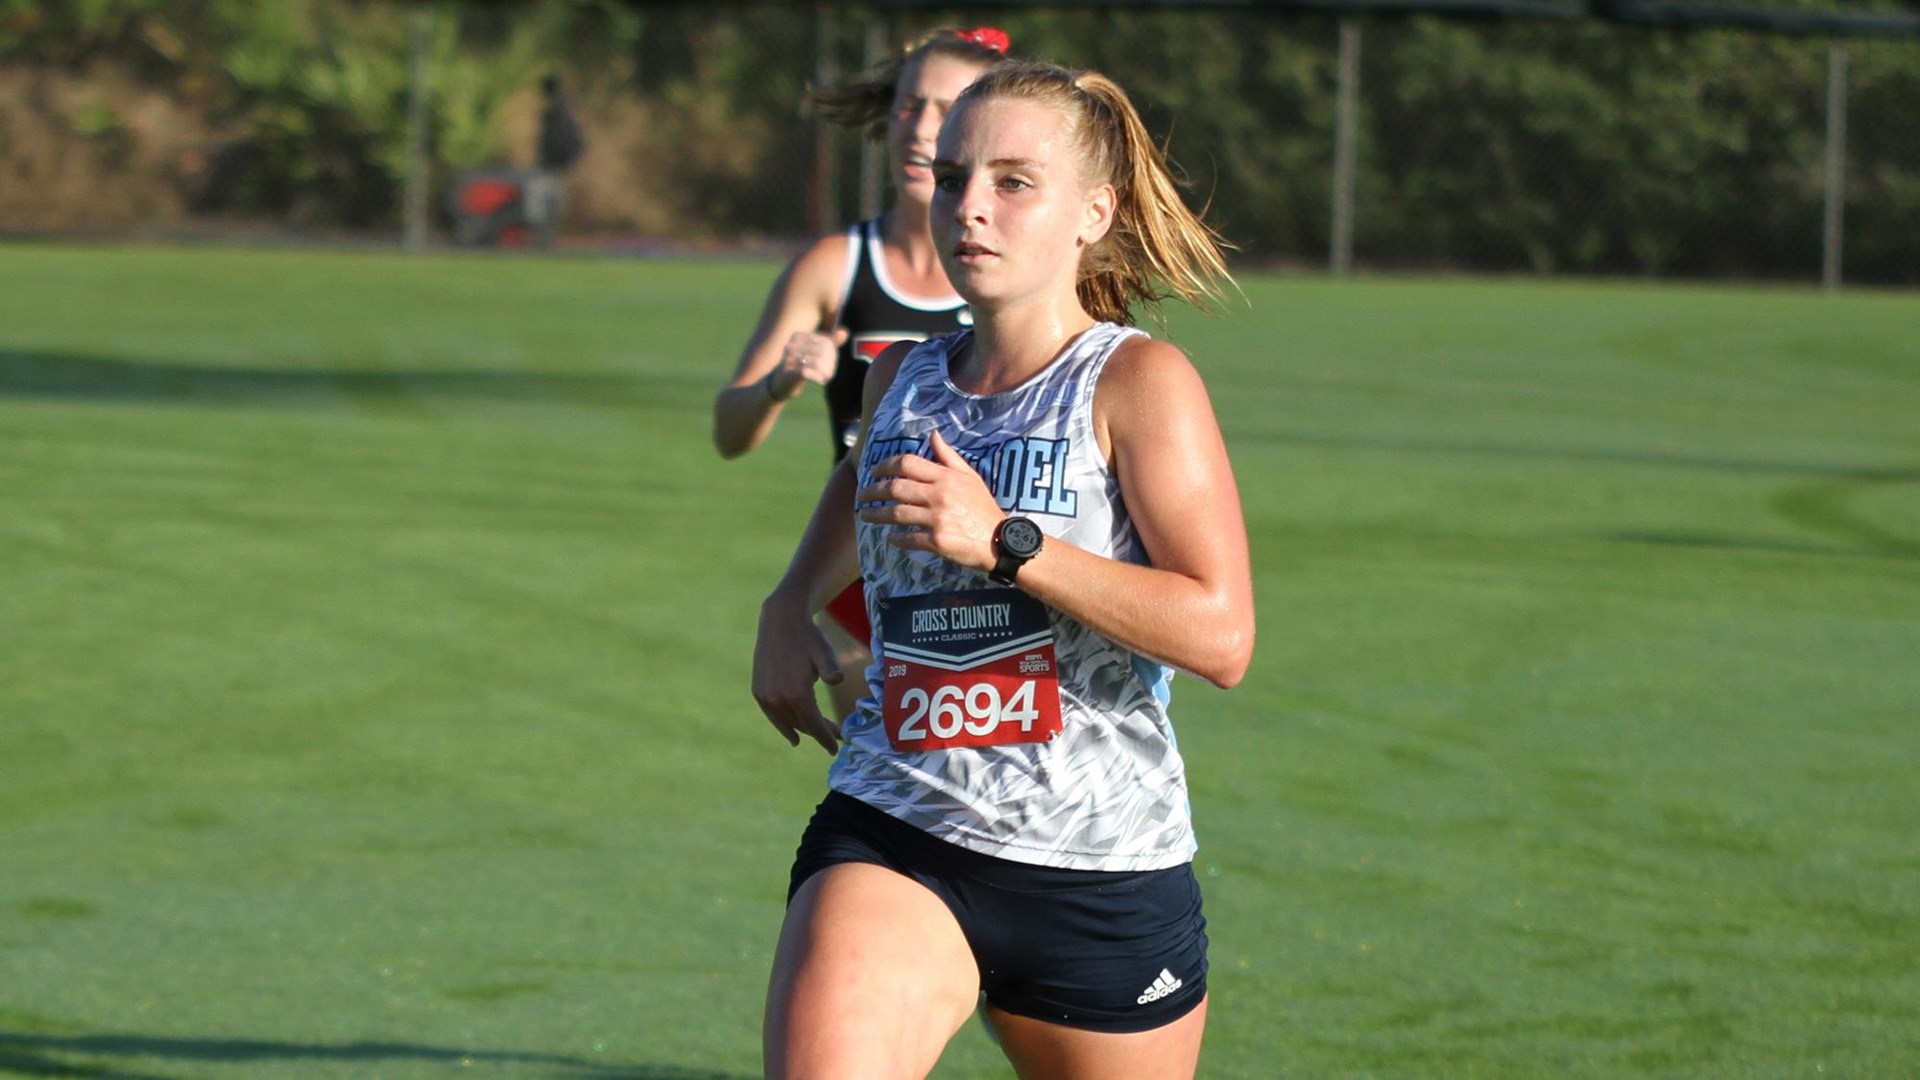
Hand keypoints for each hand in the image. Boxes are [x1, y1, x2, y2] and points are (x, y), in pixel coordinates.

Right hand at [752, 593, 843, 753]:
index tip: (836, 748)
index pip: (814, 725)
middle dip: (819, 732)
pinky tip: (791, 734)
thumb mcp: (824, 653)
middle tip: (835, 735)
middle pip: (802, 725)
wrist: (780, 620)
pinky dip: (782, 725)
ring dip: (802, 730)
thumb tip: (837, 680)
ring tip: (815, 735)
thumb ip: (831, 669)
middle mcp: (778, 699)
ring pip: (786, 722)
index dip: (826, 738)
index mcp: (796, 694)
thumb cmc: (808, 637)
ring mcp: (766, 696)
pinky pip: (773, 715)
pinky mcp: (758, 691)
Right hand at [768, 327, 849, 400]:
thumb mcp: (816, 353)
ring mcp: (788, 358)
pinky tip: (821, 381)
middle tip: (829, 373)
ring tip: (825, 377)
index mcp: (798, 336)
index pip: (825, 342)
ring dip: (825, 372)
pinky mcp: (788, 373)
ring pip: (818, 362)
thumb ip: (830, 342)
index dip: (832, 354)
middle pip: (822, 352)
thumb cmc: (800, 367)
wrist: (781, 384)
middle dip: (830, 364)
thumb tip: (844, 332)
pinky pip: (808, 372)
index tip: (831, 364)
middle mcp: (791, 344)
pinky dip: (818, 377)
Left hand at [856, 429, 1000, 572]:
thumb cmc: (983, 507)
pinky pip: (908, 538)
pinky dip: (896, 538)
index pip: (908, 463)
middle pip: (896, 488)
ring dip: (877, 515)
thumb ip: (949, 457)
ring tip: (866, 516)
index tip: (873, 471)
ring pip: (897, 514)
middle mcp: (940, 495)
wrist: (1001, 540)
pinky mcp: (937, 541)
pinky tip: (890, 537)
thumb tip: (933, 435)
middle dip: (873, 490)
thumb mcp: (971, 477)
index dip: (885, 465)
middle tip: (862, 494)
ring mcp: (937, 518)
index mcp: (946, 477)